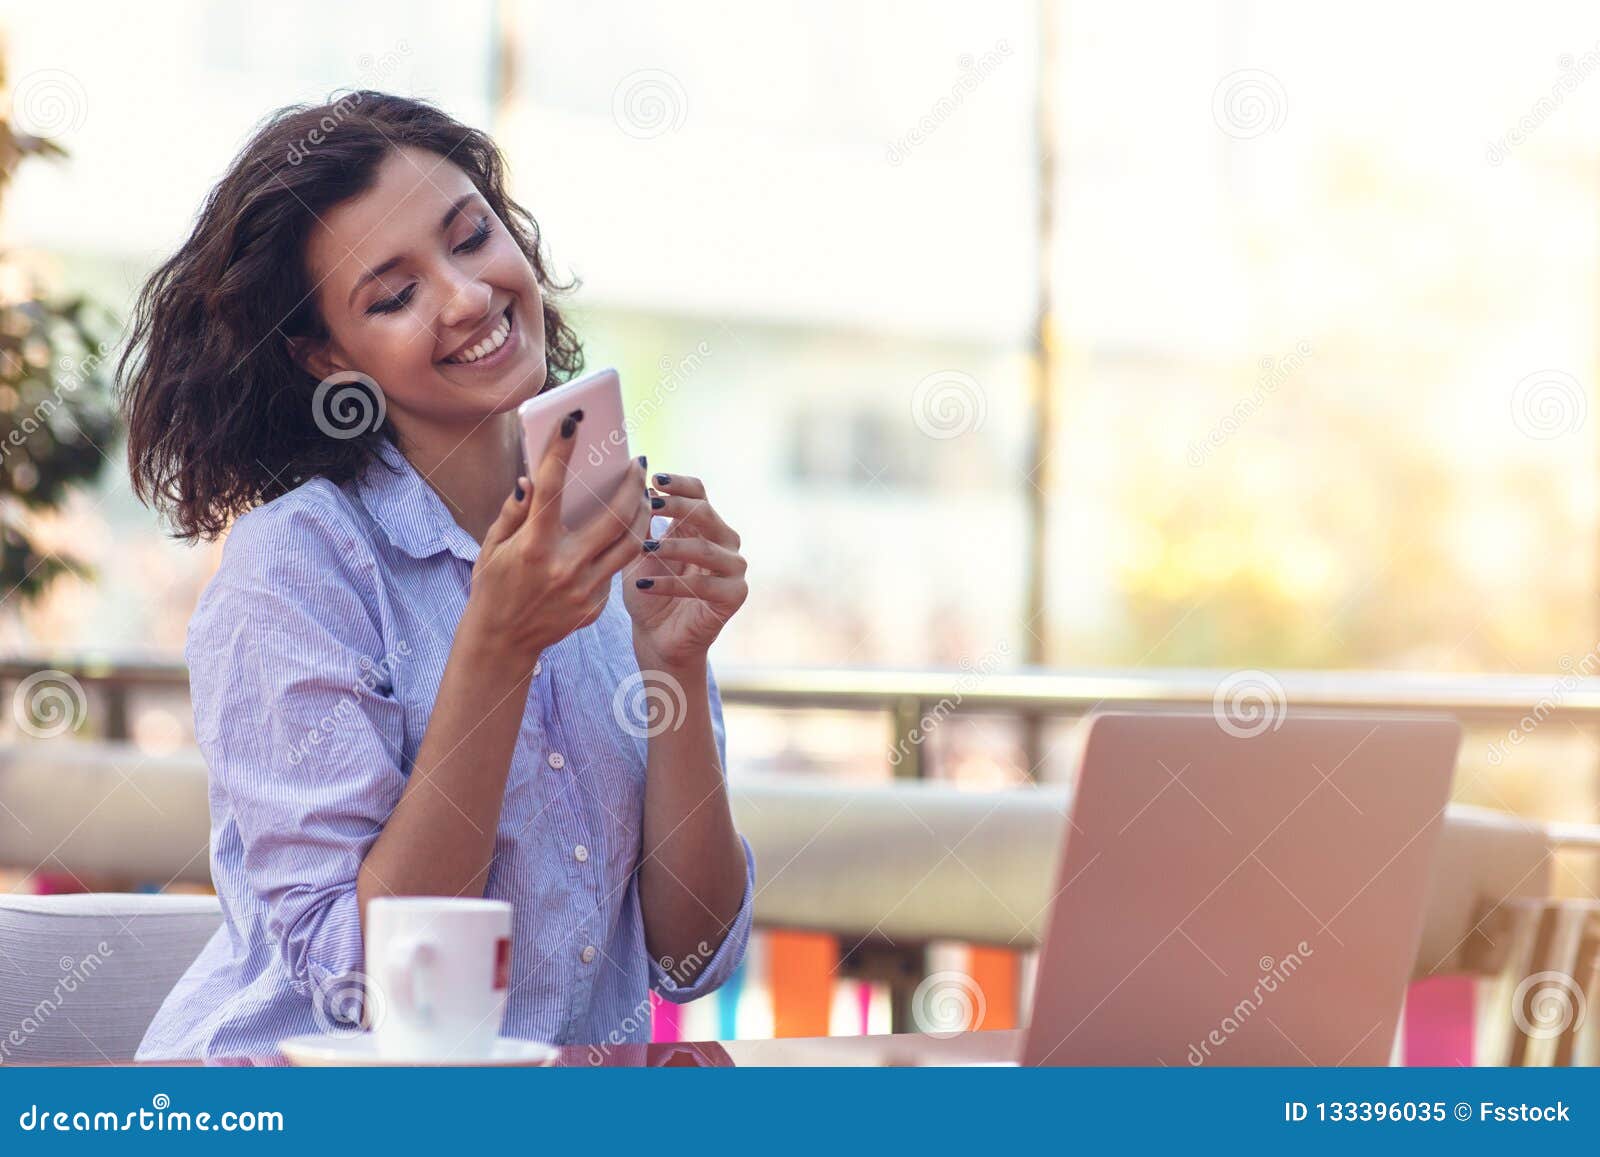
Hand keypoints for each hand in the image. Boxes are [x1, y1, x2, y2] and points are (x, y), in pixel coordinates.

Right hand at [463, 412, 649, 667]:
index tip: (573, 421)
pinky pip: (617, 569)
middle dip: (632, 483)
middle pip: (616, 516)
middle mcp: (565, 567)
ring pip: (632, 543)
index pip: (552, 488)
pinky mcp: (596, 606)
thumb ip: (514, 512)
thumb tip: (531, 479)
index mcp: (534, 547)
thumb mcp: (492, 548)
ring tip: (645, 493)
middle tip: (638, 462)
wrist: (501, 643)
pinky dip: (624, 546)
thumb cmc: (492, 587)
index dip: (561, 450)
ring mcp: (585, 589)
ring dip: (643, 513)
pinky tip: (627, 529)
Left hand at [623, 472, 747, 670]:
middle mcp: (724, 542)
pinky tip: (643, 585)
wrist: (656, 637)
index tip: (653, 479)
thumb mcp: (637, 552)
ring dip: (672, 547)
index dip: (678, 484)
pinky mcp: (734, 595)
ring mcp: (733, 568)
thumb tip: (627, 483)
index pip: (699, 492)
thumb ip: (639, 522)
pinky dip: (670, 585)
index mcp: (703, 525)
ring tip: (644, 549)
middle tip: (649, 504)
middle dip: (676, 506)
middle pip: (706, 512)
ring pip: (706, 549)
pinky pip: (703, 586)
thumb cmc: (647, 590)